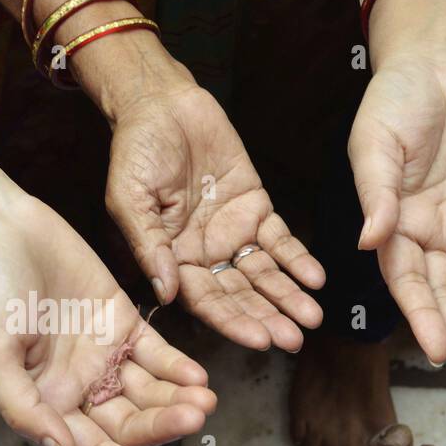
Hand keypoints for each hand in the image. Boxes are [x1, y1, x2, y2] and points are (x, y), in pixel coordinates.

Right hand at [0, 200, 215, 445]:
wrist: (0, 228)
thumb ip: (24, 407)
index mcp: (47, 405)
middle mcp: (79, 388)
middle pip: (130, 424)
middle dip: (163, 426)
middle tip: (195, 419)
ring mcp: (104, 356)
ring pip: (150, 392)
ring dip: (178, 400)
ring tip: (205, 401)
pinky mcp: (122, 322)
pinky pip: (157, 354)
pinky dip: (179, 367)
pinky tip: (197, 376)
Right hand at [106, 77, 324, 350]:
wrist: (162, 104)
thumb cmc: (135, 150)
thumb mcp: (130, 200)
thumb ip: (150, 247)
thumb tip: (165, 294)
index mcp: (171, 259)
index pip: (204, 301)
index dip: (232, 321)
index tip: (259, 341)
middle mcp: (203, 254)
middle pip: (239, 294)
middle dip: (266, 317)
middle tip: (293, 340)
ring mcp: (231, 232)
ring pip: (264, 273)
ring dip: (287, 296)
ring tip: (311, 318)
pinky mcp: (255, 207)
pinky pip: (280, 239)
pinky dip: (298, 259)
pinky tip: (315, 278)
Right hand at [350, 50, 445, 388]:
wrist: (438, 66)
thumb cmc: (393, 102)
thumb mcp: (373, 145)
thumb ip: (376, 195)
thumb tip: (368, 242)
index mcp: (391, 229)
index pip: (405, 283)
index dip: (421, 316)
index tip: (434, 349)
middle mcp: (426, 238)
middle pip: (445, 296)